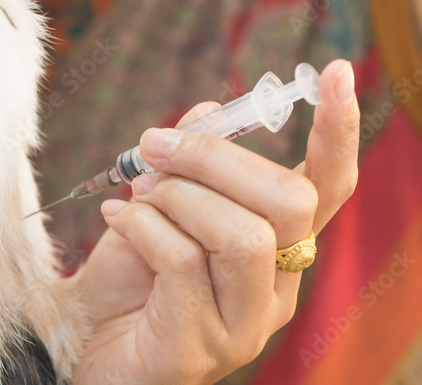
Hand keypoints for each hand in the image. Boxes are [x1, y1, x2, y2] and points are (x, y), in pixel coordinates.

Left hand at [72, 60, 359, 383]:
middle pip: (289, 202)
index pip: (326, 189)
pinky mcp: (200, 345)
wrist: (84, 348)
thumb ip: (189, 166)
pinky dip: (142, 227)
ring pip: (244, 235)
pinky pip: (183, 262)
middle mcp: (275, 287)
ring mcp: (243, 322)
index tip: (333, 73)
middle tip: (155, 147)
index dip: (337, 133)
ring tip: (135, 195)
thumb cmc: (128, 282)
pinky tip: (114, 219)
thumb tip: (208, 110)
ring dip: (178, 196)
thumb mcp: (156, 210)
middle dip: (217, 158)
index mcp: (276, 248)